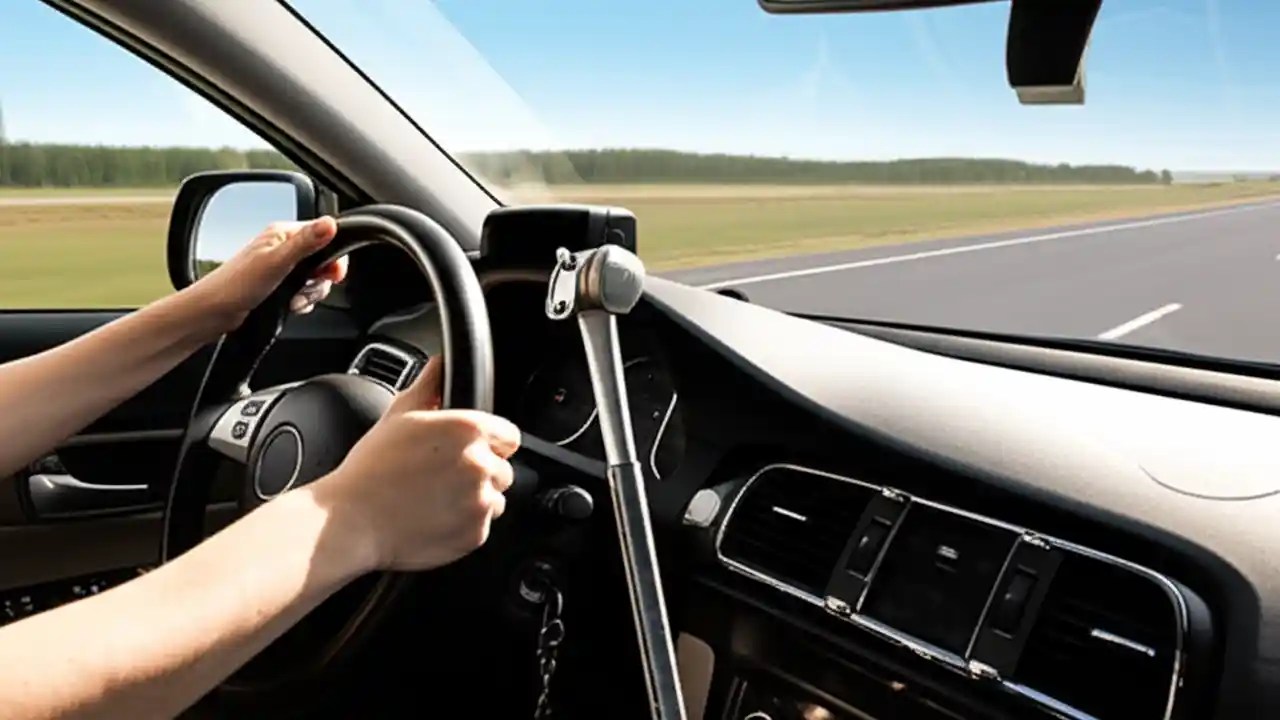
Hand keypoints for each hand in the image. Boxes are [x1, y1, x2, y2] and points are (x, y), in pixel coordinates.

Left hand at [187, 217, 348, 331]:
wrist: (214, 312)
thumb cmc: (237, 285)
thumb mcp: (277, 261)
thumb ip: (306, 242)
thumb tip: (331, 223)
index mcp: (283, 233)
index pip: (324, 235)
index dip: (334, 255)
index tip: (332, 274)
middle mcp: (283, 247)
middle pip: (323, 259)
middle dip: (321, 279)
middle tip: (309, 288)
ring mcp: (281, 266)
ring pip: (315, 278)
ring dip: (310, 293)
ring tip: (295, 300)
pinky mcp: (279, 284)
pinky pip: (304, 291)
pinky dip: (302, 301)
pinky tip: (290, 305)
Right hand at [310, 357, 521, 571]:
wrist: (351, 520)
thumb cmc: (370, 469)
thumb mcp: (398, 415)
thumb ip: (429, 385)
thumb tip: (440, 364)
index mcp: (468, 430)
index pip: (509, 436)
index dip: (489, 442)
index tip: (466, 451)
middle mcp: (480, 465)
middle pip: (502, 469)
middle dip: (479, 472)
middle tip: (441, 477)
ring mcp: (480, 503)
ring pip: (494, 499)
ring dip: (474, 500)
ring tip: (436, 498)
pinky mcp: (475, 535)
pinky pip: (481, 526)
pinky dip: (464, 525)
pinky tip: (434, 517)